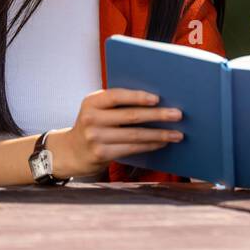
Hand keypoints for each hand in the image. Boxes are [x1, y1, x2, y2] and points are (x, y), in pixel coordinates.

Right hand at [50, 88, 183, 178]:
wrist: (72, 151)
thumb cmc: (94, 124)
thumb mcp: (98, 109)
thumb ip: (118, 103)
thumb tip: (157, 101)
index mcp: (92, 102)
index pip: (117, 96)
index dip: (138, 97)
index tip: (158, 98)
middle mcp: (91, 119)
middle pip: (131, 116)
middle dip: (158, 115)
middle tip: (178, 114)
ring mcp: (95, 138)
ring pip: (135, 135)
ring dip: (159, 134)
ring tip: (177, 133)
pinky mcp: (101, 154)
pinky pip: (132, 148)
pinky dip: (150, 145)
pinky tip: (162, 142)